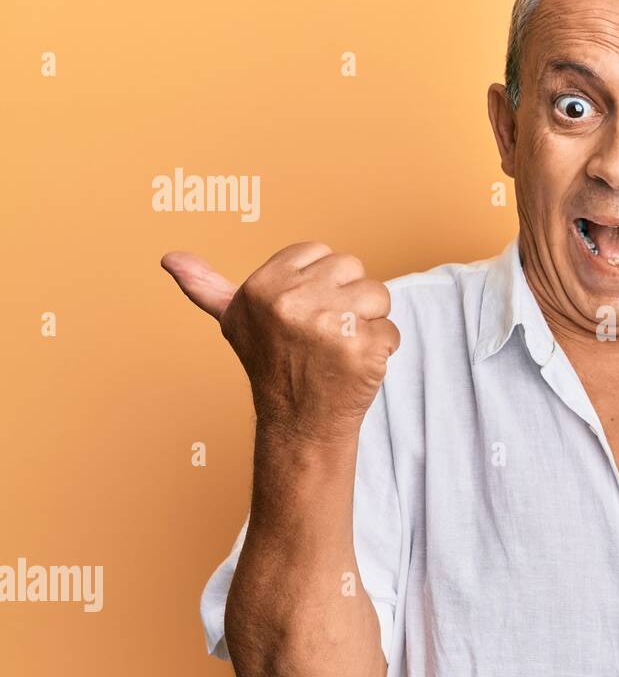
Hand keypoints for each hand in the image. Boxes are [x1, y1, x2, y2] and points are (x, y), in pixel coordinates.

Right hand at [160, 243, 399, 443]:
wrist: (298, 424)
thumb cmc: (272, 364)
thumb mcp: (234, 321)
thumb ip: (206, 287)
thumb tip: (168, 258)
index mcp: (263, 286)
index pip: (321, 252)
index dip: (320, 283)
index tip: (302, 315)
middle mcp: (292, 302)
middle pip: (353, 268)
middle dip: (347, 299)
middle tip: (323, 336)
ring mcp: (329, 326)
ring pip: (379, 295)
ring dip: (369, 323)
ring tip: (340, 349)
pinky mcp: (363, 349)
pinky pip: (392, 330)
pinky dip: (383, 349)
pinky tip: (355, 368)